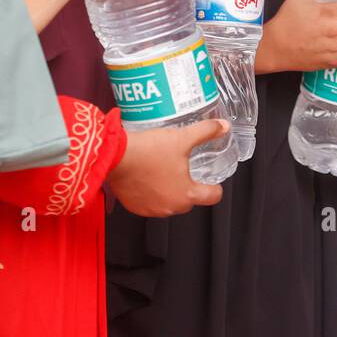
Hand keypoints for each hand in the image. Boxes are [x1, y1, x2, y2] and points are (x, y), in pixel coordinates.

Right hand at [106, 119, 228, 217]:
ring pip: (168, 202)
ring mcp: (151, 209)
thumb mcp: (182, 137)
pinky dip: (151, 193)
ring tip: (164, 171)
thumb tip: (221, 126)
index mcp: (186, 194)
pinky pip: (149, 203)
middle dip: (188, 187)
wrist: (115, 156)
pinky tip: (148, 177)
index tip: (213, 182)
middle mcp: (170, 207)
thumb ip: (205, 132)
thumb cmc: (148, 151)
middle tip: (183, 169)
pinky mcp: (134, 207)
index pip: (213, 197)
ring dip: (168, 191)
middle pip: (189, 200)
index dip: (215, 187)